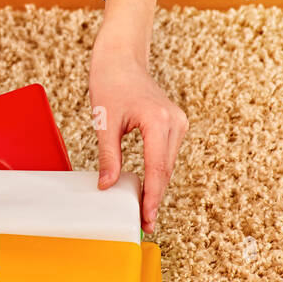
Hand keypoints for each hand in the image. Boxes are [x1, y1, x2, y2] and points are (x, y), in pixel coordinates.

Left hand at [90, 33, 188, 233]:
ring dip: (157, 186)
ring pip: (167, 164)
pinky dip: (158, 171)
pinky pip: (166, 154)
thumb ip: (107, 156)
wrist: (120, 57)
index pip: (157, 169)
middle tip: (145, 223)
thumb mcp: (104, 121)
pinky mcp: (174, 123)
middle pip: (165, 170)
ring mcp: (178, 122)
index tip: (146, 218)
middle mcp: (175, 122)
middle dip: (155, 197)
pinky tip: (148, 187)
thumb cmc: (109, 83)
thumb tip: (107, 186)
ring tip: (144, 210)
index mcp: (157, 121)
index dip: (152, 197)